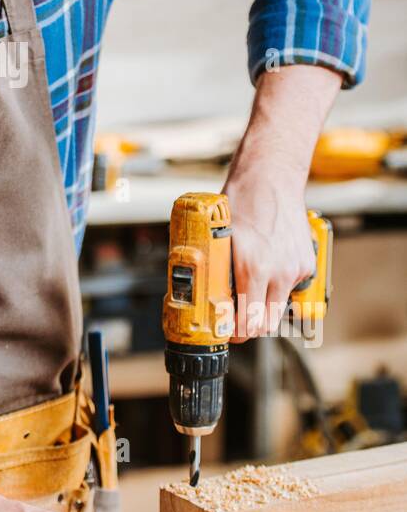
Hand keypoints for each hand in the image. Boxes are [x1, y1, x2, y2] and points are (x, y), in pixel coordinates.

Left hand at [222, 168, 316, 340]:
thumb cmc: (241, 202)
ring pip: (279, 308)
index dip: (235, 332)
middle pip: (265, 323)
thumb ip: (217, 269)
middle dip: (248, 326)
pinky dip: (278, 288)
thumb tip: (205, 294)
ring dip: (263, 309)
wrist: (271, 179)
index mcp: (253, 268)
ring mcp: (295, 269)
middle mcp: (278, 273)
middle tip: (234, 320)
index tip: (226, 331)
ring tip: (248, 297)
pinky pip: (291, 289)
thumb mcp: (218, 239)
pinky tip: (266, 273)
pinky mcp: (306, 264)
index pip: (247, 321)